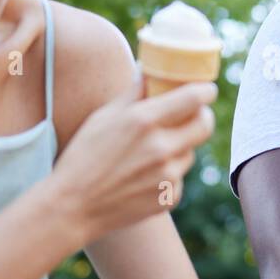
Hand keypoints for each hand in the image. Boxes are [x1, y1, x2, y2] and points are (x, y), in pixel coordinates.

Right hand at [51, 69, 215, 243]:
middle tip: (192, 114)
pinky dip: (168, 173)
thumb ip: (133, 93)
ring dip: (180, 146)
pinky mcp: (170, 198)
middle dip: (201, 116)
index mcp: (144, 121)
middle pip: (204, 125)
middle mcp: (162, 148)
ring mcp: (168, 176)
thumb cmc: (82, 157)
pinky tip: (143, 175)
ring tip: (151, 150)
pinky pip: (179, 177)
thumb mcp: (103, 117)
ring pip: (190, 153)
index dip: (205, 90)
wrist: (73, 208)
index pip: (194, 98)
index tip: (206, 89)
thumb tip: (150, 70)